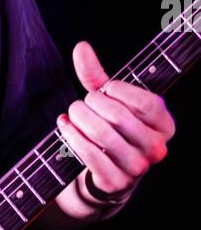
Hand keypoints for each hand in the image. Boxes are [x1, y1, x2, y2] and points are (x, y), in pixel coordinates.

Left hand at [57, 40, 175, 198]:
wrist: (109, 173)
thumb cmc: (113, 129)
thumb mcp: (110, 102)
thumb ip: (98, 75)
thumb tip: (81, 46)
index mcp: (165, 125)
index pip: (145, 102)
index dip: (118, 91)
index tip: (104, 90)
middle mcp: (156, 148)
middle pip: (119, 117)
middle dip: (92, 103)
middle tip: (82, 103)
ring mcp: (138, 168)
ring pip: (102, 135)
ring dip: (79, 118)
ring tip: (72, 112)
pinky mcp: (115, 182)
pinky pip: (89, 154)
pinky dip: (71, 136)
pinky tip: (64, 125)